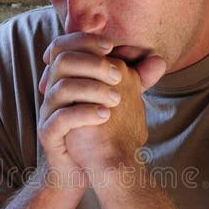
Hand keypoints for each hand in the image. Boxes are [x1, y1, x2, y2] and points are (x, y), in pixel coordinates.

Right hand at [38, 32, 164, 183]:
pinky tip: (105, 115)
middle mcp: (53, 92)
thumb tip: (160, 61)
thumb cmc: (103, 132)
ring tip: (116, 100)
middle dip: (92, 64)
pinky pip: (59, 119)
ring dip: (91, 89)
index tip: (111, 47)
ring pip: (61, 89)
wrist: (90, 168)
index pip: (66, 45)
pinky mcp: (48, 134)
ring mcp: (48, 113)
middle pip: (62, 62)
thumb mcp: (121, 103)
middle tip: (118, 75)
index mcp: (67, 79)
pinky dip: (83, 114)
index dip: (86, 40)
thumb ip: (136, 81)